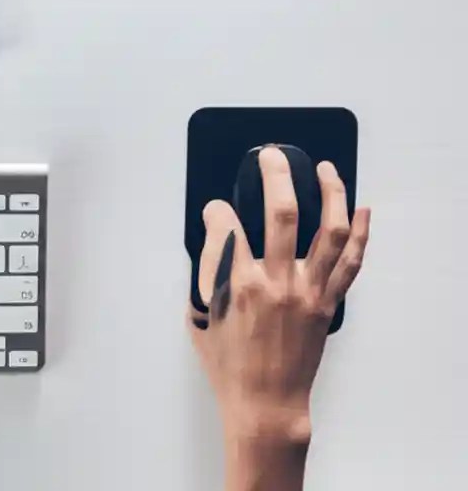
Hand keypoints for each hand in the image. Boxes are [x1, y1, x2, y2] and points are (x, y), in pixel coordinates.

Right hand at [188, 147, 370, 489]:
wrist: (265, 403)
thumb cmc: (230, 367)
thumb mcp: (199, 317)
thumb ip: (205, 274)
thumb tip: (214, 239)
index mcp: (238, 286)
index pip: (226, 228)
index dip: (217, 211)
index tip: (216, 209)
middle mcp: (277, 283)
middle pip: (282, 213)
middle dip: (276, 176)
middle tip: (271, 156)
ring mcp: (308, 291)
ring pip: (328, 231)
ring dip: (330, 193)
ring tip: (326, 170)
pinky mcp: (327, 303)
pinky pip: (350, 262)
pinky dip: (359, 234)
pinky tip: (360, 210)